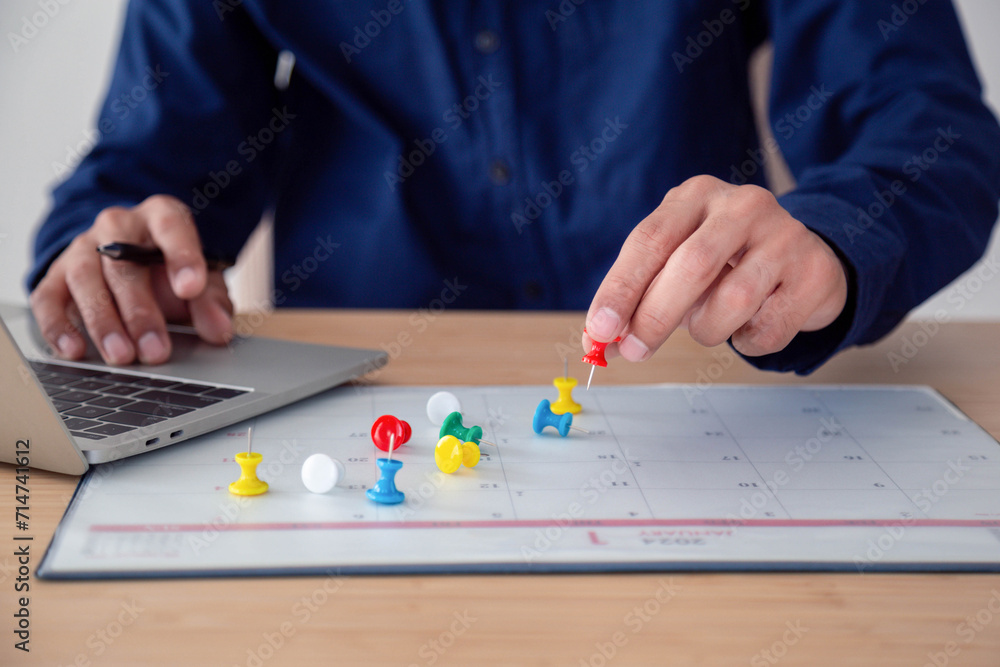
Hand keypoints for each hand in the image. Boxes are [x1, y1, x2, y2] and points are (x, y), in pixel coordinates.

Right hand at [30, 194, 233, 364]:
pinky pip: (48, 298)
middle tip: (155, 350)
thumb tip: (219, 331)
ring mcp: (82, 247)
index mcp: (161, 216)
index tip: (191, 289)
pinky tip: (74, 351)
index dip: (182, 256)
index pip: (171, 227)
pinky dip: (57, 326)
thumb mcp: (201, 280)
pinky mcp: (56, 274)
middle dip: (140, 312)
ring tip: (122, 356)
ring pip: (85, 279)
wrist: (133, 258)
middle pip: (123, 264)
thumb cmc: (171, 269)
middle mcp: (118, 226)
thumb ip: (212, 302)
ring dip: (102, 322)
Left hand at [584, 175, 847, 361]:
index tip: (599, 329)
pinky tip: (748, 325)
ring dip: (707, 329)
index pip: (649, 240)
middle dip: (655, 316)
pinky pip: (768, 328)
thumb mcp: (677, 262)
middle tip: (634, 351)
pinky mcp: (814, 273)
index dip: (621, 288)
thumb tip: (599, 340)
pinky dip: (746, 341)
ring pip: (731, 301)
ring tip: (708, 325)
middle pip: (691, 265)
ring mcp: (785, 236)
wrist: (803, 258)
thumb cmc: (727, 262)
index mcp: (696, 195)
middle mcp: (743, 205)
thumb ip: (639, 295)